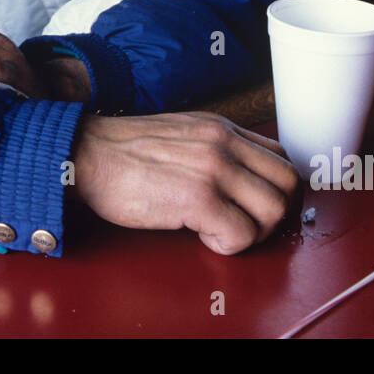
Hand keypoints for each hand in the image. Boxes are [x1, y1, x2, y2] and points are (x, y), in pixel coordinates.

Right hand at [70, 111, 299, 254]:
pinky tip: (204, 236)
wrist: (85, 154)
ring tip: (222, 231)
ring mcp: (214, 169)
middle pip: (288, 183)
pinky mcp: (197, 198)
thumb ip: (214, 148)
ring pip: (275, 210)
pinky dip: (229, 245)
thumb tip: (238, 178)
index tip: (256, 205)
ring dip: (254, 232)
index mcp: (221, 129)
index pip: (281, 157)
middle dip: (274, 213)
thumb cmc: (123, 152)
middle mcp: (224, 144)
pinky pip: (243, 234)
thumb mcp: (181, 133)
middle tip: (244, 224)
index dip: (275, 188)